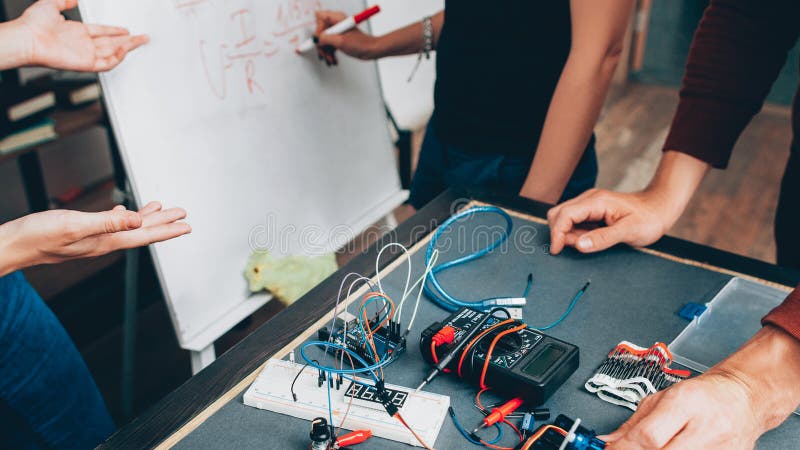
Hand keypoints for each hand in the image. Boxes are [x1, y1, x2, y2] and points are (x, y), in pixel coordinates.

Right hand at [0, 202, 189, 274]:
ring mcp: (92, 239)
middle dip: (164, 223)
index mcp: (105, 241)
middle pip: (141, 232)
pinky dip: (122, 217)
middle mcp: (103, 242)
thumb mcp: (74, 225)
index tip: (186, 225)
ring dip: (146, 218)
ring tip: (162, 209)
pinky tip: (125, 213)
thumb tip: (137, 219)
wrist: (11, 246)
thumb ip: (107, 222)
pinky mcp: (80, 233)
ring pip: (127, 227)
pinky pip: (110, 224)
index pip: (144, 235)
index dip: (167, 230)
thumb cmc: (37, 236)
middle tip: (183, 215)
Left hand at [18, 0, 147, 71]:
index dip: (115, 30)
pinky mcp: (86, 64)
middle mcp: (82, 44)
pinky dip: (118, 58)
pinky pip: (107, 63)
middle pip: (111, 43)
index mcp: (75, 32)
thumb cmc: (32, 24)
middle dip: (128, 40)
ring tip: (141, 41)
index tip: (126, 29)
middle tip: (142, 37)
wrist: (27, 39)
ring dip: (128, 47)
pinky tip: (125, 50)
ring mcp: (85, 55)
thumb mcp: (50, 4)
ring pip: (113, 52)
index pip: (101, 32)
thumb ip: (63, 1)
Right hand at [312, 10, 380, 64]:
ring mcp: (338, 31)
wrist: (371, 50)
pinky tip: (332, 59)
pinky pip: (330, 44)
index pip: (320, 19)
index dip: (318, 31)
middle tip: (324, 55)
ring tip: (330, 60)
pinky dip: (330, 52)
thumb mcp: (340, 42)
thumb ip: (325, 39)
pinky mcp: (339, 38)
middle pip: (321, 32)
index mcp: (337, 17)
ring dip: (326, 52)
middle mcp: (336, 22)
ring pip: (324, 40)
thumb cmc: (361, 44)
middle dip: (322, 45)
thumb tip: (315, 39)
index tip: (319, 42)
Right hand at [547, 188, 672, 253]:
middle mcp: (589, 199)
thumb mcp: (629, 232)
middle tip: (574, 248)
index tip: (557, 251)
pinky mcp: (592, 210)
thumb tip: (578, 245)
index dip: (557, 234)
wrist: (660, 207)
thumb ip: (602, 238)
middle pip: (558, 214)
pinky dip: (575, 232)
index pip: (564, 215)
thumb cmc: (649, 219)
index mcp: (596, 202)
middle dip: (559, 233)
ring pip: (564, 218)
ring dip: (568, 234)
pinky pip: (575, 221)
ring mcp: (589, 204)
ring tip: (588, 243)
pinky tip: (590, 239)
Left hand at [602, 372, 759, 448]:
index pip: (649, 436)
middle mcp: (706, 428)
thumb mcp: (662, 397)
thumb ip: (633, 423)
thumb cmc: (703, 395)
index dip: (625, 448)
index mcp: (685, 403)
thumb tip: (609, 442)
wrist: (743, 398)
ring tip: (656, 448)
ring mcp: (720, 449)